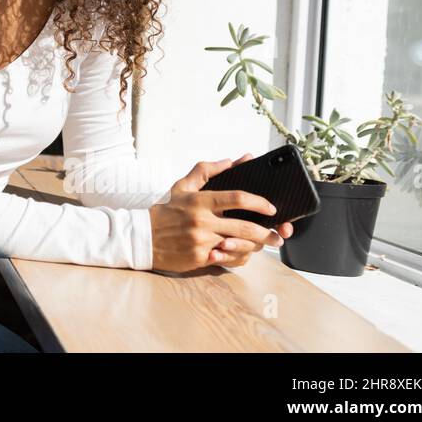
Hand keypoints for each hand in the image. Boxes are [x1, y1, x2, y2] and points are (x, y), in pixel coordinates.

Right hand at [147, 153, 293, 271]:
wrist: (144, 237)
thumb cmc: (167, 211)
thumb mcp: (182, 187)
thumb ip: (206, 171)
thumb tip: (231, 161)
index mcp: (200, 201)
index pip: (237, 198)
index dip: (259, 202)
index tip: (270, 208)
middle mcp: (202, 221)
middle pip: (245, 227)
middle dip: (266, 232)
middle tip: (278, 234)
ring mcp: (202, 241)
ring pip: (240, 245)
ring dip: (257, 247)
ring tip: (264, 245)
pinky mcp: (200, 258)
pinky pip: (228, 260)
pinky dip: (240, 258)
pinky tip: (244, 254)